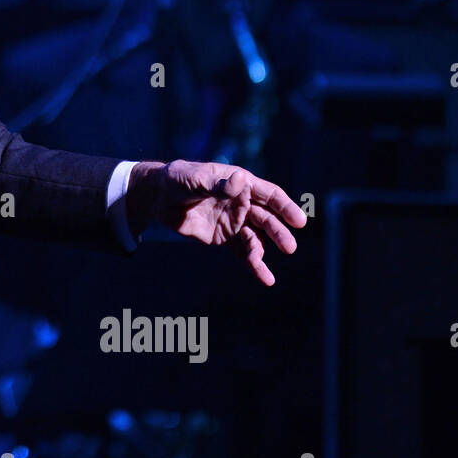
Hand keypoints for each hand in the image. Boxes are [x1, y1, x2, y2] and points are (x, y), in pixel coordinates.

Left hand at [127, 160, 306, 285]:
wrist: (158, 198)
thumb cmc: (177, 180)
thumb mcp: (194, 180)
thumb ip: (218, 185)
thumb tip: (241, 180)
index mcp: (240, 184)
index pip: (269, 195)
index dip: (285, 207)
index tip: (299, 220)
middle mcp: (242, 204)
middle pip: (266, 219)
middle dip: (278, 232)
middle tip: (289, 247)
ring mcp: (234, 222)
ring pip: (256, 238)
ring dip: (263, 251)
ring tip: (263, 267)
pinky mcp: (223, 238)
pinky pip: (242, 252)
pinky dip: (254, 264)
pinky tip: (265, 278)